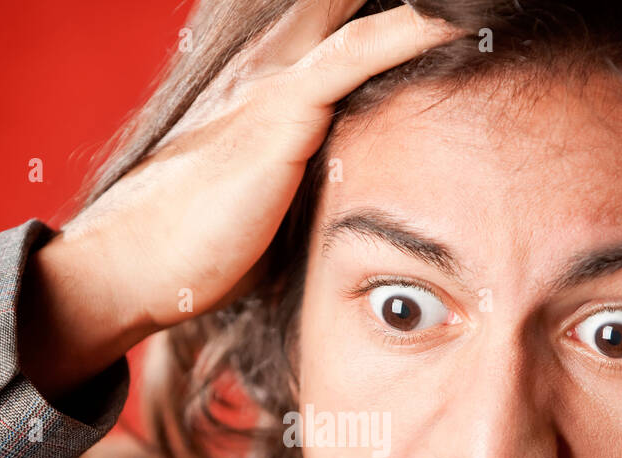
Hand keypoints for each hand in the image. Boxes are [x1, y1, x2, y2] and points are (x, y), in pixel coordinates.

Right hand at [18, 0, 466, 400]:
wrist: (130, 267)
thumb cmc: (197, 250)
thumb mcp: (274, 213)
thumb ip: (317, 191)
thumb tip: (358, 223)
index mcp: (274, 90)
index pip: (346, 35)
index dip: (396, 22)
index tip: (457, 17)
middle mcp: (274, 71)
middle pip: (350, 12)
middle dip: (411, 4)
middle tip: (485, 1)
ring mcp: (276, 85)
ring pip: (364, 19)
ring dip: (426, 7)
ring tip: (491, 0)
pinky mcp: (279, 113)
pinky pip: (359, 53)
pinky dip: (414, 29)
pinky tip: (459, 15)